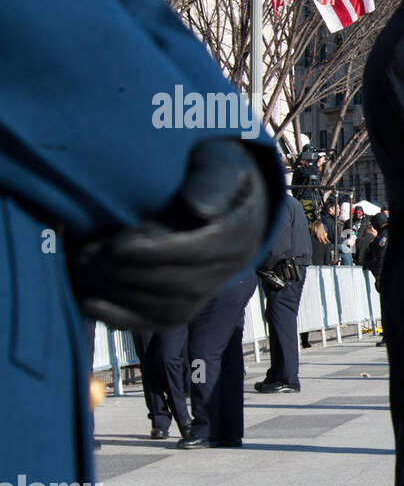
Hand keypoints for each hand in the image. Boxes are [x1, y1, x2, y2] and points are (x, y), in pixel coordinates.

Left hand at [72, 139, 271, 330]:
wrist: (232, 200)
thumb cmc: (217, 175)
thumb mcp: (220, 164)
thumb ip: (212, 181)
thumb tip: (200, 208)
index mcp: (237, 235)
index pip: (196, 252)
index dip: (154, 252)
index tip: (115, 245)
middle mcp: (228, 270)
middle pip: (178, 284)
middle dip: (129, 274)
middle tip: (88, 257)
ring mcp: (209, 291)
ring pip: (166, 308)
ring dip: (121, 294)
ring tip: (84, 272)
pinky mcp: (189, 303)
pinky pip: (158, 321)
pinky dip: (123, 318)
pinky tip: (88, 304)